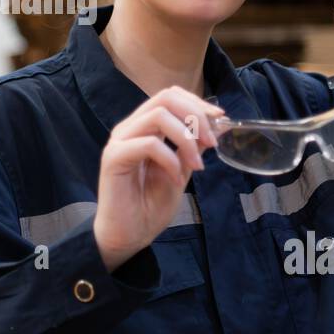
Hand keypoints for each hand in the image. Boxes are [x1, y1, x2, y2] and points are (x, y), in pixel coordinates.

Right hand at [93, 87, 224, 271]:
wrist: (127, 236)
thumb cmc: (149, 206)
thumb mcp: (181, 171)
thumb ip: (192, 147)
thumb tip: (216, 125)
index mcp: (144, 127)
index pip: (170, 96)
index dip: (197, 103)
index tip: (220, 120)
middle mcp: (130, 128)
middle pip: (165, 98)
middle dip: (196, 116)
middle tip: (211, 143)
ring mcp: (119, 141)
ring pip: (158, 116)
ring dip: (186, 139)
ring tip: (196, 165)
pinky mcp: (113, 158)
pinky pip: (148, 144)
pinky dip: (170, 160)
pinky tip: (176, 179)